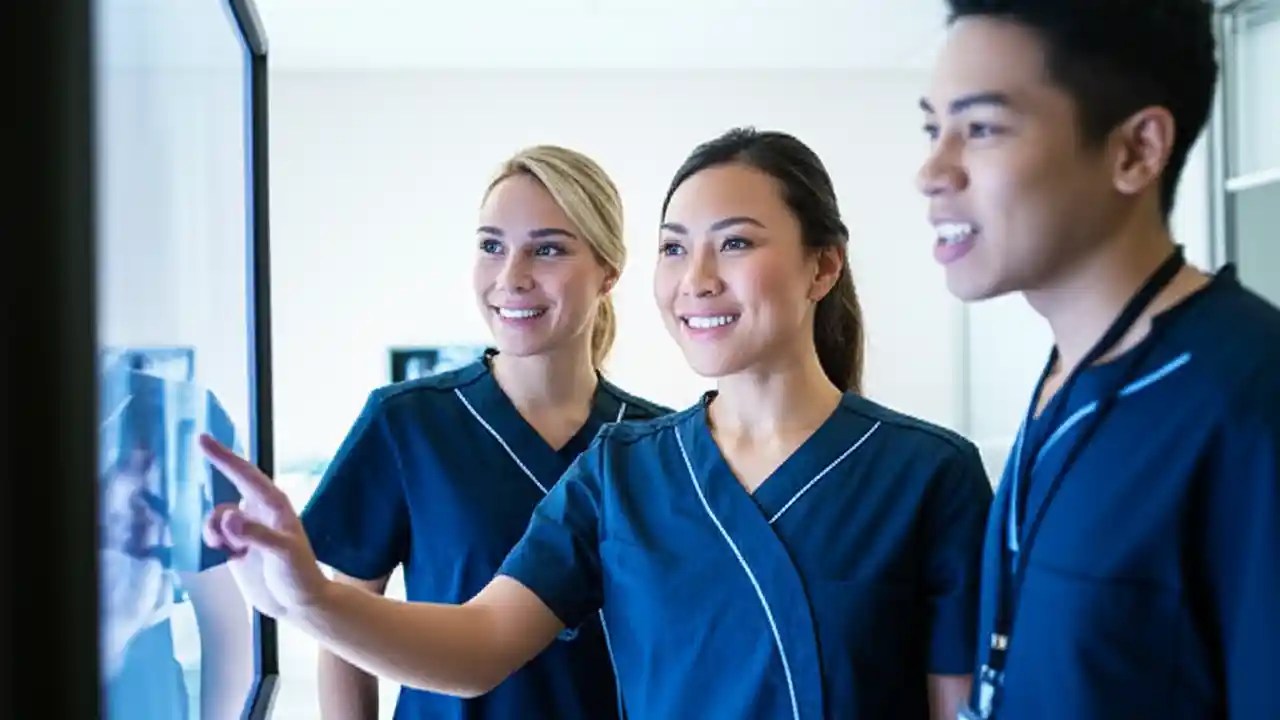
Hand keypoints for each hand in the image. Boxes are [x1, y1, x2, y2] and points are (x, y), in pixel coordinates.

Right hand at [199, 434, 329, 618]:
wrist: (299, 604)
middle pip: (227, 487)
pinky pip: (214, 534)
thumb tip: (228, 517)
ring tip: (226, 547)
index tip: (202, 439)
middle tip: (193, 454)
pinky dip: (211, 539)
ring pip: (216, 516)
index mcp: (273, 505)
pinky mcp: (237, 547)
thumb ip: (256, 535)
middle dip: (213, 475)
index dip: (224, 457)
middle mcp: (258, 511)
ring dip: (212, 526)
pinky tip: (223, 554)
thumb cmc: (299, 575)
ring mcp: (246, 529)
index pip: (245, 474)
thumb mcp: (283, 554)